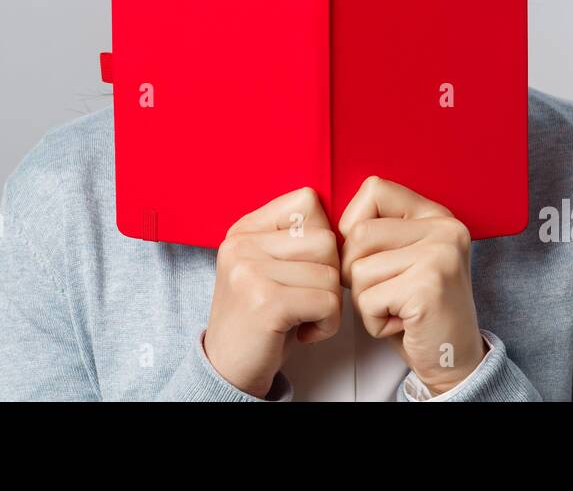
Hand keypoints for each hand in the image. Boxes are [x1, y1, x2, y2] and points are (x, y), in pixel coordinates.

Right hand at [204, 187, 342, 397]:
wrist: (227, 371)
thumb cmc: (260, 319)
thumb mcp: (269, 269)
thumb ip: (294, 240)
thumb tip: (345, 222)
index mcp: (243, 230)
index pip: (307, 202)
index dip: (321, 238)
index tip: (306, 269)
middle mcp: (241, 244)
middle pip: (325, 239)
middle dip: (329, 275)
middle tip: (307, 300)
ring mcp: (249, 271)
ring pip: (329, 273)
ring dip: (330, 304)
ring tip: (304, 317)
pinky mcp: (265, 301)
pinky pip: (327, 302)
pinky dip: (327, 324)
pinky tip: (305, 333)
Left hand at [338, 176, 487, 395]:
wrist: (454, 360)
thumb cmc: (417, 311)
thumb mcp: (402, 258)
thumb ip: (378, 232)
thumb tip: (326, 226)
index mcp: (435, 215)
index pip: (374, 189)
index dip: (355, 224)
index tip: (371, 255)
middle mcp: (444, 228)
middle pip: (359, 234)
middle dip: (357, 273)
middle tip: (388, 294)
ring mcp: (439, 255)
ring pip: (359, 269)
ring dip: (366, 300)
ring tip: (398, 309)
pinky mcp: (428, 287)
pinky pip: (368, 300)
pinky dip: (374, 322)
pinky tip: (403, 324)